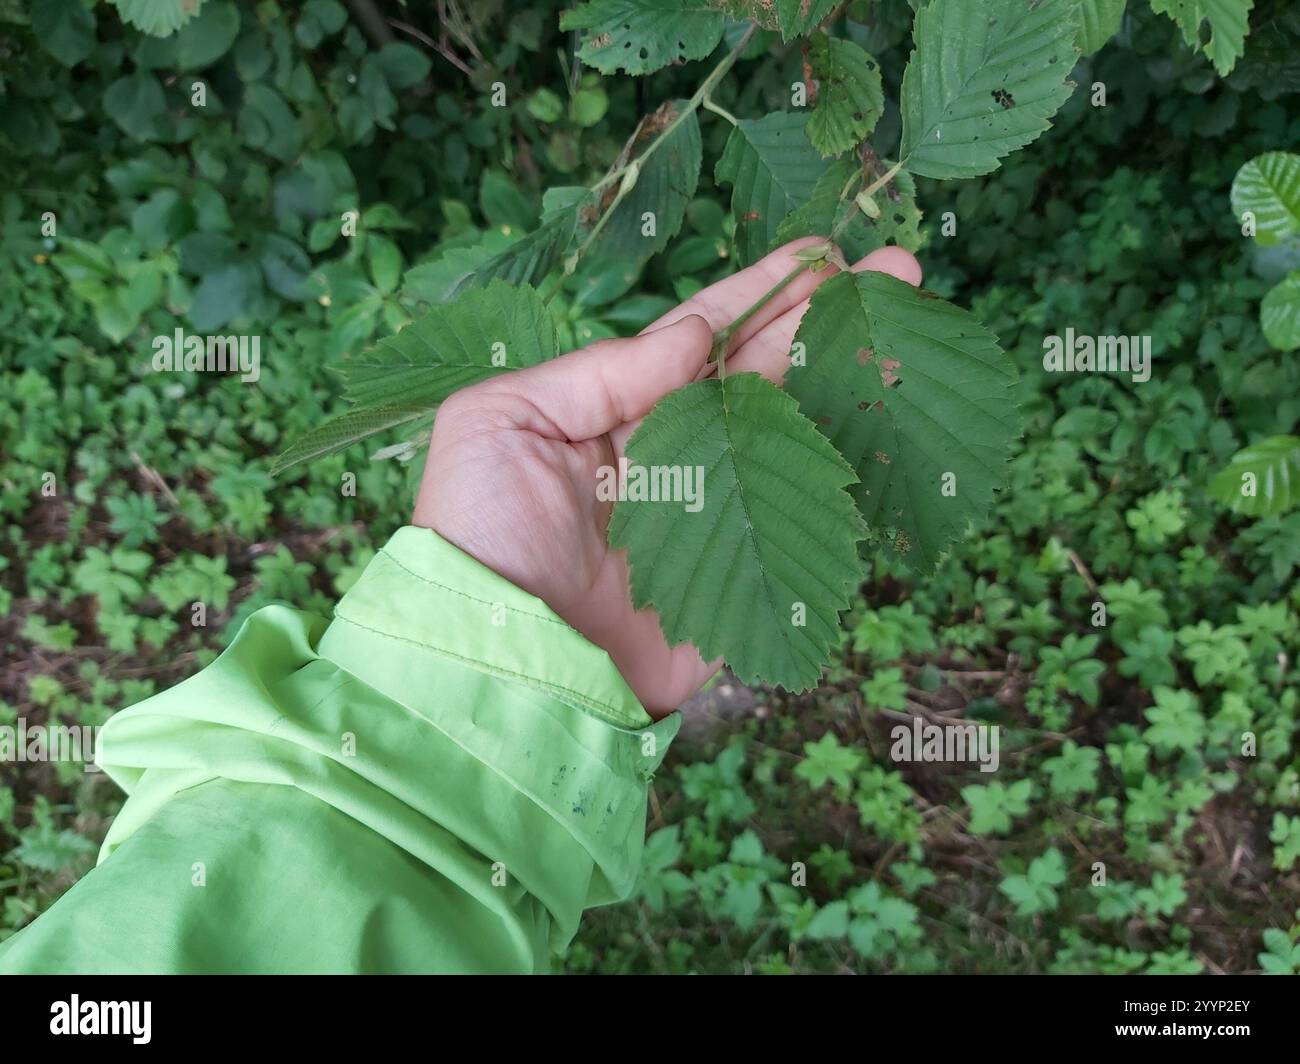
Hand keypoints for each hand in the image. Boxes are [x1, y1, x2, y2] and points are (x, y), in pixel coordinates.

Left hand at [412, 239, 921, 716]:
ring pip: (790, 433)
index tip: (828, 254)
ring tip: (905, 336)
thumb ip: (598, 372)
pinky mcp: (737, 571)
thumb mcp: (503, 421)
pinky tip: (886, 428)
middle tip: (899, 274)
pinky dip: (846, 476)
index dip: (764, 292)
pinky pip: (800, 516)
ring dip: (846, 382)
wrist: (497, 660)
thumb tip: (697, 333)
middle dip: (825, 321)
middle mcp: (670, 450)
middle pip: (760, 372)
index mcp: (615, 408)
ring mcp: (708, 510)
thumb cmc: (481, 533)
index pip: (703, 336)